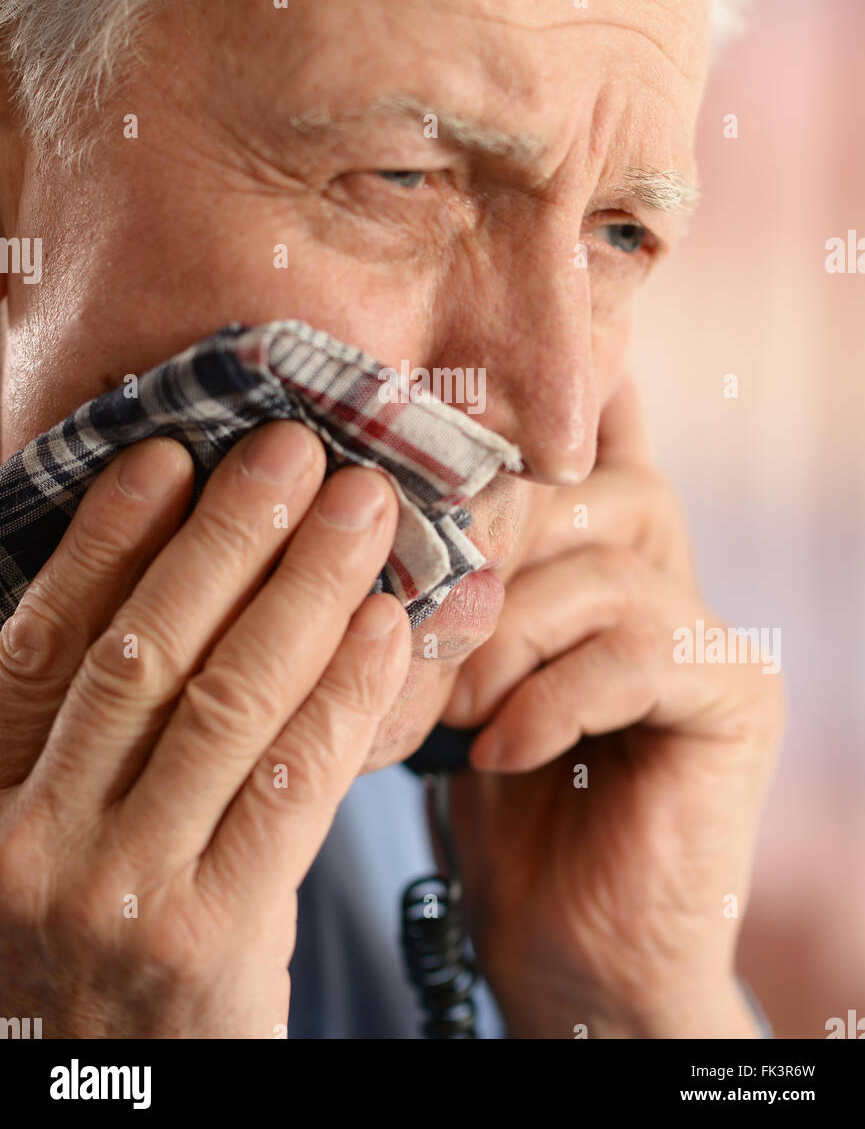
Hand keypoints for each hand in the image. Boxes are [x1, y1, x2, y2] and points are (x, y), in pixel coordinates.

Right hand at [0, 422, 409, 1037]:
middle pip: (141, 653)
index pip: (39, 643)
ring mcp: (117, 892)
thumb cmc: (78, 959)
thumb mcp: (38, 847)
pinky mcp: (210, 939)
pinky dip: (344, 695)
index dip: (106, 540)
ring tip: (360, 508)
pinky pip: (291, 788)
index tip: (169, 454)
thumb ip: (75, 739)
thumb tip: (159, 588)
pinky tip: (386, 626)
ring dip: (302, 588)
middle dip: (225, 536)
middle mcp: (27, 840)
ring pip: (223, 703)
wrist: (98, 1108)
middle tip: (292, 449)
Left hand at [441, 380, 785, 1037]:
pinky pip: (639, 651)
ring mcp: (705, 626)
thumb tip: (370, 493)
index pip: (570, 439)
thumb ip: (441, 584)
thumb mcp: (447, 671)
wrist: (566, 946)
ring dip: (507, 640)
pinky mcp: (736, 692)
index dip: (516, 421)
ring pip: (601, 570)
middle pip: (578, 487)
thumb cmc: (493, 803)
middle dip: (480, 548)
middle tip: (417, 611)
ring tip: (458, 709)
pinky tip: (502, 753)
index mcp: (593, 546)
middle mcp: (660, 565)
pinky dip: (553, 699)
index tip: (432, 418)